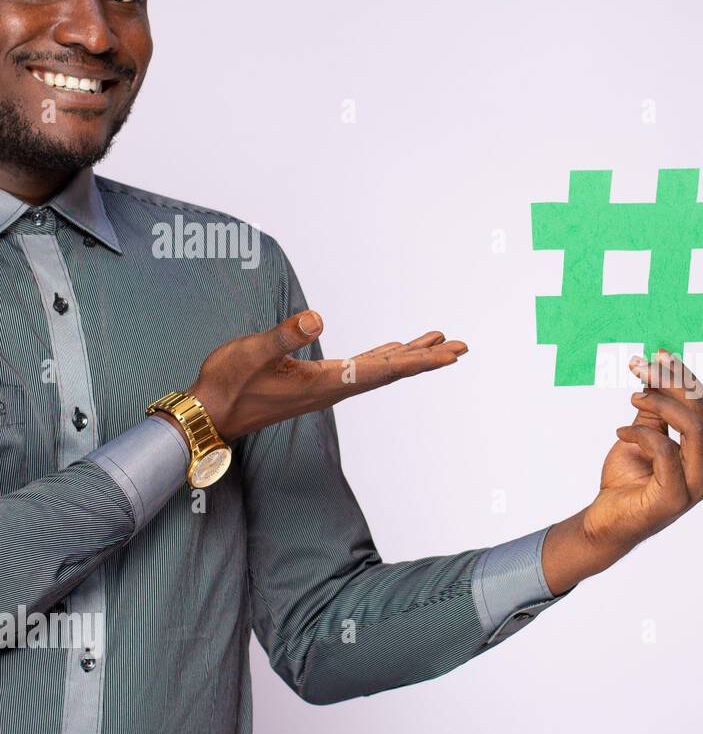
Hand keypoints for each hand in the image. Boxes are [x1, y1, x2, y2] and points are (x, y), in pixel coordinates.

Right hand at [176, 310, 466, 440]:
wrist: (208, 415)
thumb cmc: (226, 385)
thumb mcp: (251, 353)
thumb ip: (282, 336)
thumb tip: (315, 318)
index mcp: (326, 382)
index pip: (383, 369)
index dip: (419, 360)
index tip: (449, 355)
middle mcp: (335, 386)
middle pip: (392, 370)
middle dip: (428, 358)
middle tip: (462, 346)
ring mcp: (327, 385)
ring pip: (380, 368)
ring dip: (411, 355)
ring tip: (440, 342)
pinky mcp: (317, 382)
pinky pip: (362, 368)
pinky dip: (384, 357)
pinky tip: (393, 350)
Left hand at [541, 349, 702, 592]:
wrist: (606, 523)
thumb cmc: (628, 481)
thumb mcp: (644, 435)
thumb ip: (657, 411)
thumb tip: (659, 371)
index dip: (684, 377)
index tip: (658, 355)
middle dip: (673, 381)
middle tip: (642, 366)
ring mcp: (698, 487)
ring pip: (695, 427)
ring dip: (661, 403)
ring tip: (633, 398)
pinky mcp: (675, 498)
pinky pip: (666, 450)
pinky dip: (642, 434)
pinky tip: (620, 432)